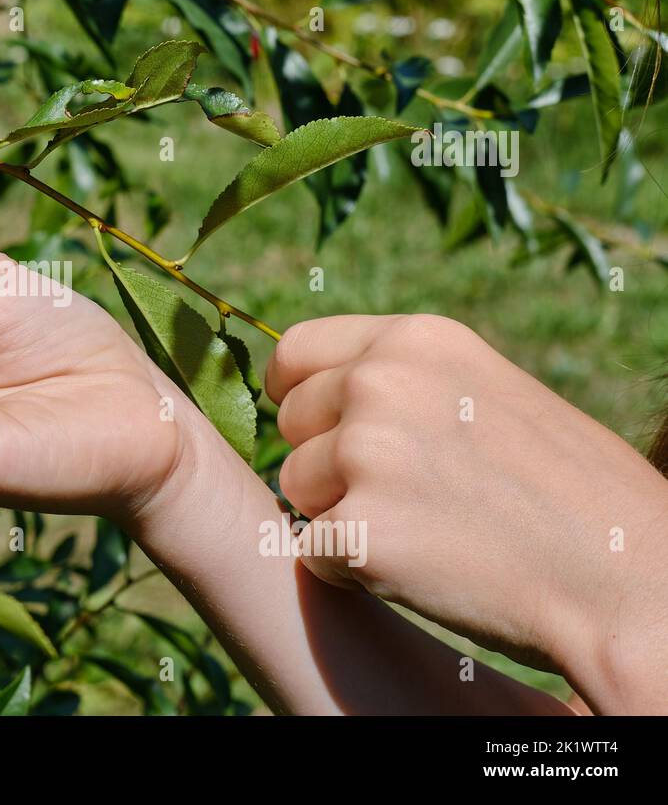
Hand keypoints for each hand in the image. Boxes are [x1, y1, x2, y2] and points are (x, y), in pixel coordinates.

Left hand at [267, 313, 667, 711]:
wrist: (624, 575)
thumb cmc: (563, 488)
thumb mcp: (484, 388)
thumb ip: (400, 377)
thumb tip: (306, 385)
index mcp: (415, 338)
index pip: (293, 352)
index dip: (295, 394)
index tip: (313, 425)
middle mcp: (379, 381)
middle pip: (290, 424)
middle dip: (326, 462)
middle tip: (408, 494)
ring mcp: (365, 453)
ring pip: (296, 489)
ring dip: (340, 516)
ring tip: (426, 528)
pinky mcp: (359, 529)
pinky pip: (312, 551)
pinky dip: (351, 571)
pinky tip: (420, 568)